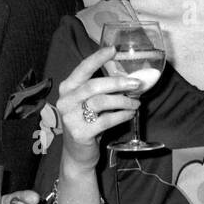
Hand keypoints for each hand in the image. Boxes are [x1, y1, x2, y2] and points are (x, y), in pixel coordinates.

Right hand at [57, 46, 143, 168]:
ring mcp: (70, 117)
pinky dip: (122, 116)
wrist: (78, 154)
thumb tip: (129, 77)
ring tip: (136, 103)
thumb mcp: (90, 103)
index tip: (113, 50)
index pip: (82, 69)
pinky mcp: (80, 132)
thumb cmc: (88, 123)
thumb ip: (102, 90)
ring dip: (123, 101)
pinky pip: (107, 120)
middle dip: (118, 83)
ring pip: (101, 102)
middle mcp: (65, 101)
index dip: (97, 58)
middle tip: (137, 84)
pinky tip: (130, 114)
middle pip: (94, 85)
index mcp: (67, 88)